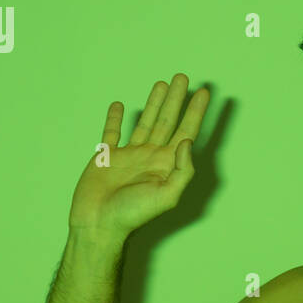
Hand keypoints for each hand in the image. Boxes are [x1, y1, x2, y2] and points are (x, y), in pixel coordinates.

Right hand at [68, 73, 209, 238]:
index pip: (186, 131)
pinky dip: (115, 118)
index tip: (204, 92)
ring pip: (144, 122)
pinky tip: (119, 105)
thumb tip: (187, 142)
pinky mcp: (107, 157)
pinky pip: (112, 133)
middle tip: (183, 77)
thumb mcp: (167, 196)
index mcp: (166, 164)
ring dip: (153, 103)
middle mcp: (150, 156)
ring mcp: (129, 156)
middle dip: (176, 99)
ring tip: (161, 84)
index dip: (196, 112)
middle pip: (167, 120)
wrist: (99, 225)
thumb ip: (181, 170)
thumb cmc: (132, 215)